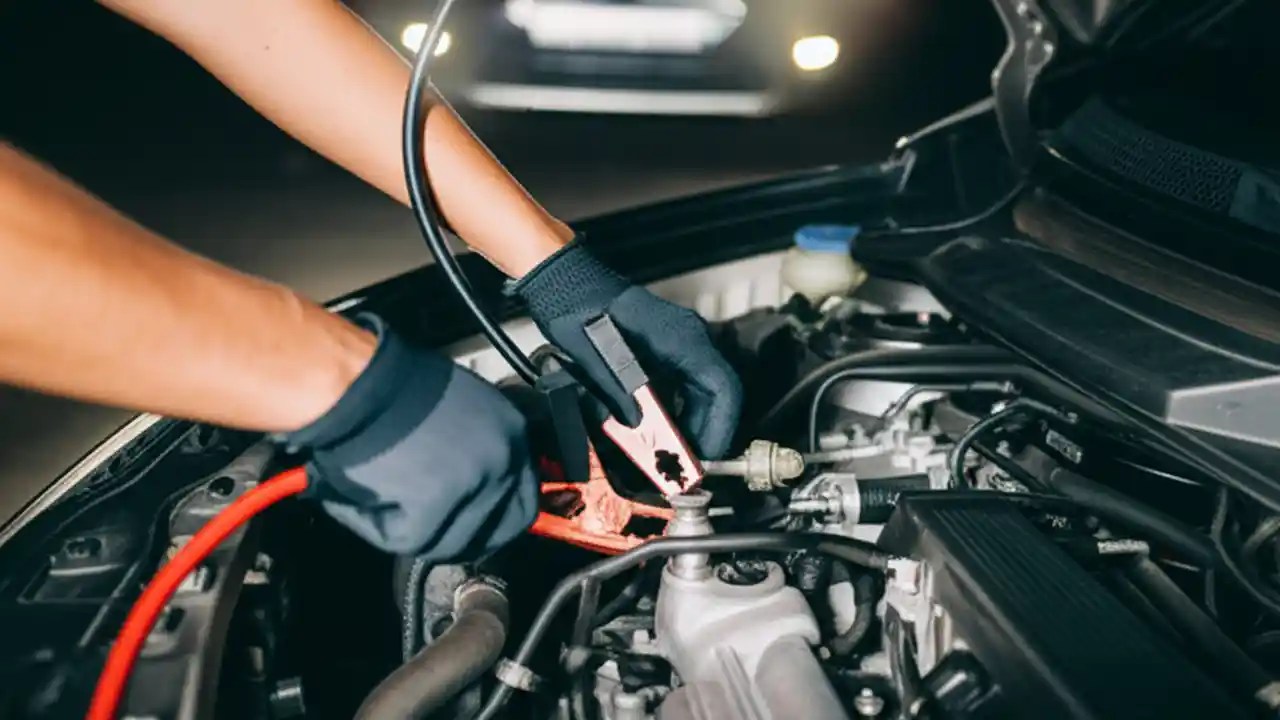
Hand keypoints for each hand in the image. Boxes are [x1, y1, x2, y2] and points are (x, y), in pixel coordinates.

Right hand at [279, 315, 537, 558]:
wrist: (353, 381)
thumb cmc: (391, 388)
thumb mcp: (459, 408)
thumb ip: (478, 449)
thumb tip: (480, 491)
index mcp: (511, 431)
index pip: (525, 498)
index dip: (496, 519)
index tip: (475, 528)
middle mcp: (503, 456)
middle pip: (500, 529)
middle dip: (465, 540)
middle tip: (428, 534)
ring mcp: (474, 481)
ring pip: (452, 542)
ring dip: (414, 531)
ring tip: (380, 500)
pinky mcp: (436, 502)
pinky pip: (411, 540)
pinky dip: (378, 526)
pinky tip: (361, 499)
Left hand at [511, 240, 742, 459]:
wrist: (563, 281)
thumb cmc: (577, 309)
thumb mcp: (594, 360)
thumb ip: (621, 396)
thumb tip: (641, 428)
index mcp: (680, 338)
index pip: (722, 388)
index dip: (719, 428)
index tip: (702, 457)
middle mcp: (687, 338)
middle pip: (715, 395)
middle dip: (702, 433)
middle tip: (681, 464)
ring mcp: (677, 342)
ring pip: (700, 392)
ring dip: (688, 424)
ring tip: (667, 452)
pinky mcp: (664, 348)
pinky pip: (683, 385)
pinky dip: (674, 410)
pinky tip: (654, 428)